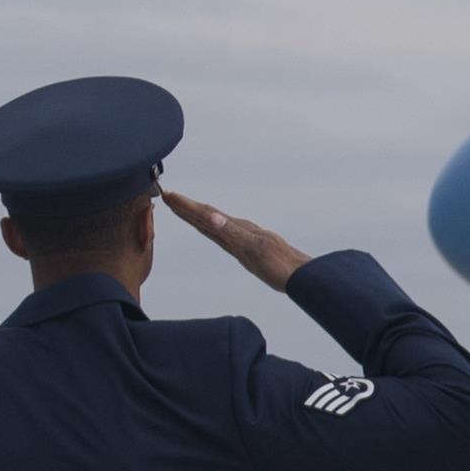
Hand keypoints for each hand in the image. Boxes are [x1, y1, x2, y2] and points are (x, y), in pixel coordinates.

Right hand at [163, 190, 309, 290]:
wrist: (301, 275)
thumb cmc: (280, 266)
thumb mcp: (254, 249)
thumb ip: (231, 233)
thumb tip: (212, 216)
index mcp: (237, 229)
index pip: (206, 213)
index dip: (186, 206)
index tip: (169, 195)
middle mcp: (238, 230)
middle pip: (207, 215)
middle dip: (186, 207)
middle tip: (167, 195)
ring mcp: (243, 237)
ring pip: (213, 222)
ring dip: (195, 214)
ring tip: (180, 207)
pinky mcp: (247, 247)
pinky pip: (222, 232)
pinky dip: (210, 226)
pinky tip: (208, 225)